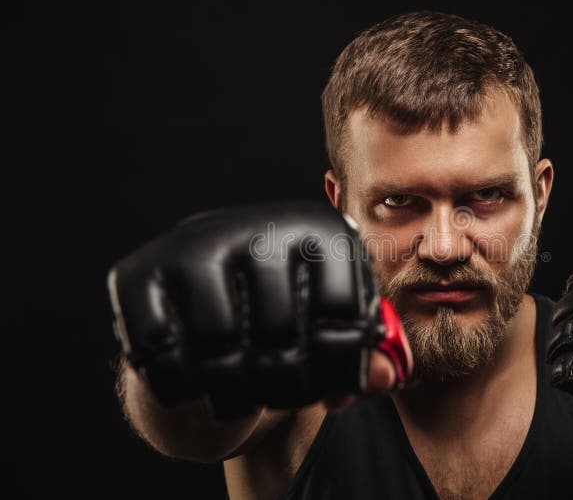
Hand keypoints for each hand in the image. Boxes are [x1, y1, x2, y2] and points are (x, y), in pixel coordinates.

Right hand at [108, 201, 412, 418]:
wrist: (209, 300)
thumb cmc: (286, 317)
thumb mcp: (332, 333)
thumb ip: (365, 357)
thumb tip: (386, 378)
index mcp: (316, 229)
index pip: (342, 308)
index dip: (342, 363)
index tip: (334, 384)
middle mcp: (256, 224)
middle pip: (280, 332)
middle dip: (288, 385)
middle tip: (286, 394)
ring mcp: (194, 244)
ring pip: (219, 345)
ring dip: (236, 391)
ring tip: (247, 394)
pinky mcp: (139, 273)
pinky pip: (162, 352)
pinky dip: (182, 385)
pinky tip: (198, 381)